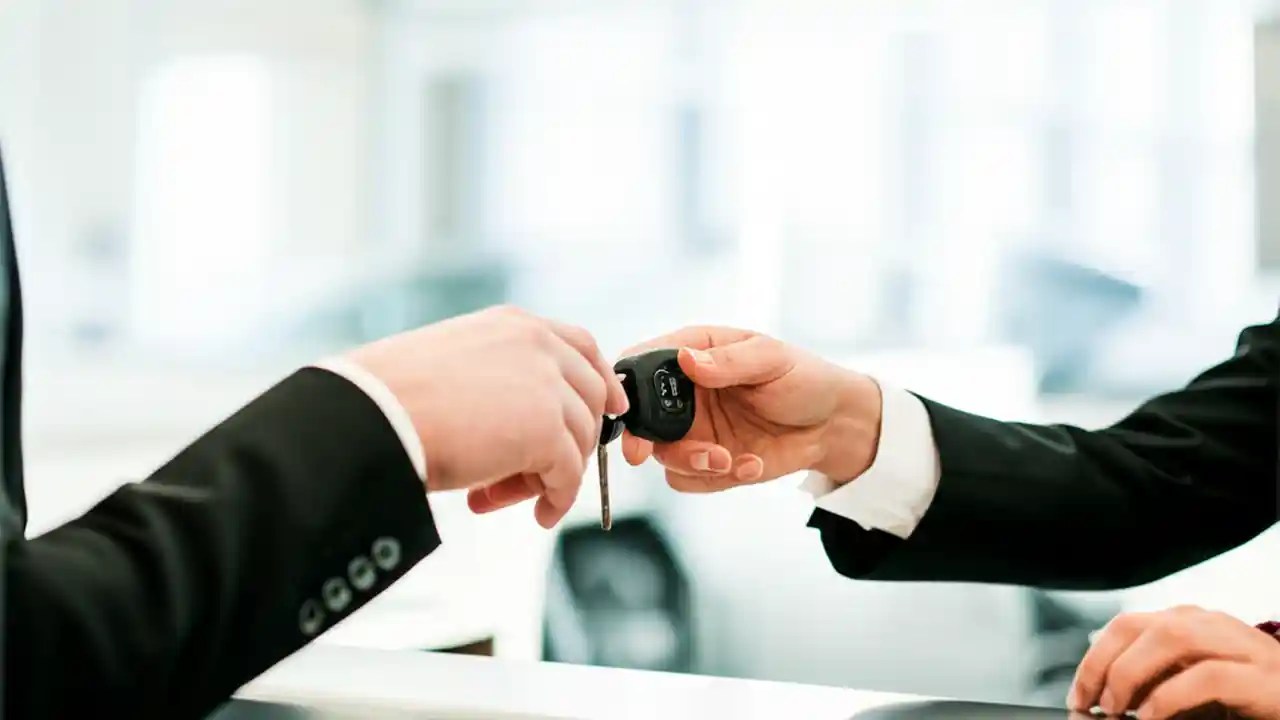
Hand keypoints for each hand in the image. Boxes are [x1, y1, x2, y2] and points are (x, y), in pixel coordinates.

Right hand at [349, 305, 627, 527]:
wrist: (371, 416)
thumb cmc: (392, 397)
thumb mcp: (456, 367)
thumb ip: (499, 380)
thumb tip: (520, 422)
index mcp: (513, 325)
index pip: (580, 346)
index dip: (599, 382)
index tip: (608, 408)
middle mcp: (537, 345)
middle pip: (589, 398)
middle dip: (571, 442)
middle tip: (539, 475)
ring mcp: (546, 384)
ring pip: (579, 440)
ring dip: (554, 476)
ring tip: (519, 500)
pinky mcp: (546, 428)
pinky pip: (569, 474)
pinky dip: (559, 499)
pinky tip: (540, 514)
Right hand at [618, 326, 881, 491]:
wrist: (833, 424)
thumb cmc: (804, 377)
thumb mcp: (771, 359)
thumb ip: (729, 361)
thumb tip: (687, 360)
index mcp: (693, 353)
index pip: (640, 364)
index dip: (625, 387)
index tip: (629, 412)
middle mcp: (685, 393)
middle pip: (641, 418)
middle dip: (645, 440)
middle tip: (648, 454)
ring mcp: (695, 429)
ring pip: (663, 455)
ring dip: (691, 463)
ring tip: (729, 460)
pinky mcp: (709, 460)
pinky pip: (690, 480)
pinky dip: (716, 480)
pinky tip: (751, 465)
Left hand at [1069, 606, 1279, 718]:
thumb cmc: (1247, 700)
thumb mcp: (1189, 687)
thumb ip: (1154, 682)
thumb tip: (1108, 697)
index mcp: (1190, 623)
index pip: (1125, 625)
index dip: (1093, 658)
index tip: (1078, 694)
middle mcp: (1211, 625)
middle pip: (1137, 625)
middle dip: (1102, 664)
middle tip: (1089, 703)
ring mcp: (1239, 646)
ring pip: (1169, 638)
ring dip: (1131, 674)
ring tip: (1116, 708)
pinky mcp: (1262, 678)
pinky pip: (1207, 676)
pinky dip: (1170, 696)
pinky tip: (1151, 717)